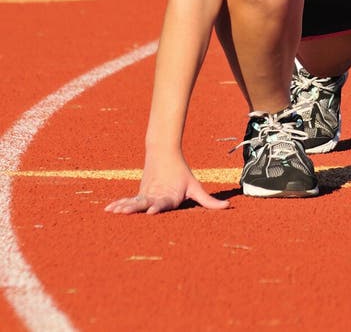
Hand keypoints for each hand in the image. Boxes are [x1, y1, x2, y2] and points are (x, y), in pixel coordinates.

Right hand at [104, 152, 229, 214]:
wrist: (164, 152)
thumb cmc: (181, 173)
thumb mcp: (195, 186)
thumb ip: (208, 201)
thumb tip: (228, 208)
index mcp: (168, 196)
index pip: (162, 203)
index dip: (157, 207)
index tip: (152, 211)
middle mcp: (155, 196)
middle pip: (144, 203)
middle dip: (134, 209)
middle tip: (125, 213)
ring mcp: (146, 194)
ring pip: (134, 201)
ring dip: (124, 207)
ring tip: (113, 212)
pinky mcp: (140, 194)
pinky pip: (129, 200)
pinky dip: (119, 204)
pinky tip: (108, 210)